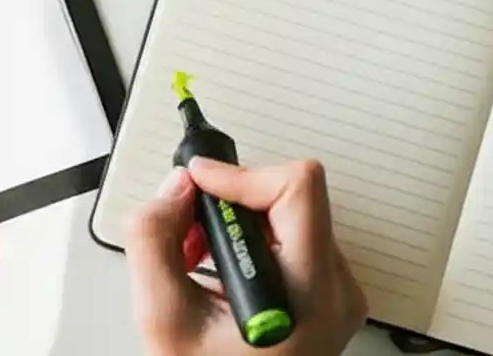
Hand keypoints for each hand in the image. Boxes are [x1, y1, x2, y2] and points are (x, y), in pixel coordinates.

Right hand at [126, 159, 366, 355]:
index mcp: (310, 297)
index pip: (297, 189)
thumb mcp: (161, 318)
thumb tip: (175, 190)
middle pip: (290, 194)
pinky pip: (294, 232)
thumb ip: (153, 240)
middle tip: (188, 231)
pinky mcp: (330, 290)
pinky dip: (249, 237)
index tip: (200, 182)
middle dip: (228, 201)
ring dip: (235, 220)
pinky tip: (220, 269)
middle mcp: (337, 290)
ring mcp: (339, 291)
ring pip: (290, 209)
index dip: (239, 174)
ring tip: (199, 257)